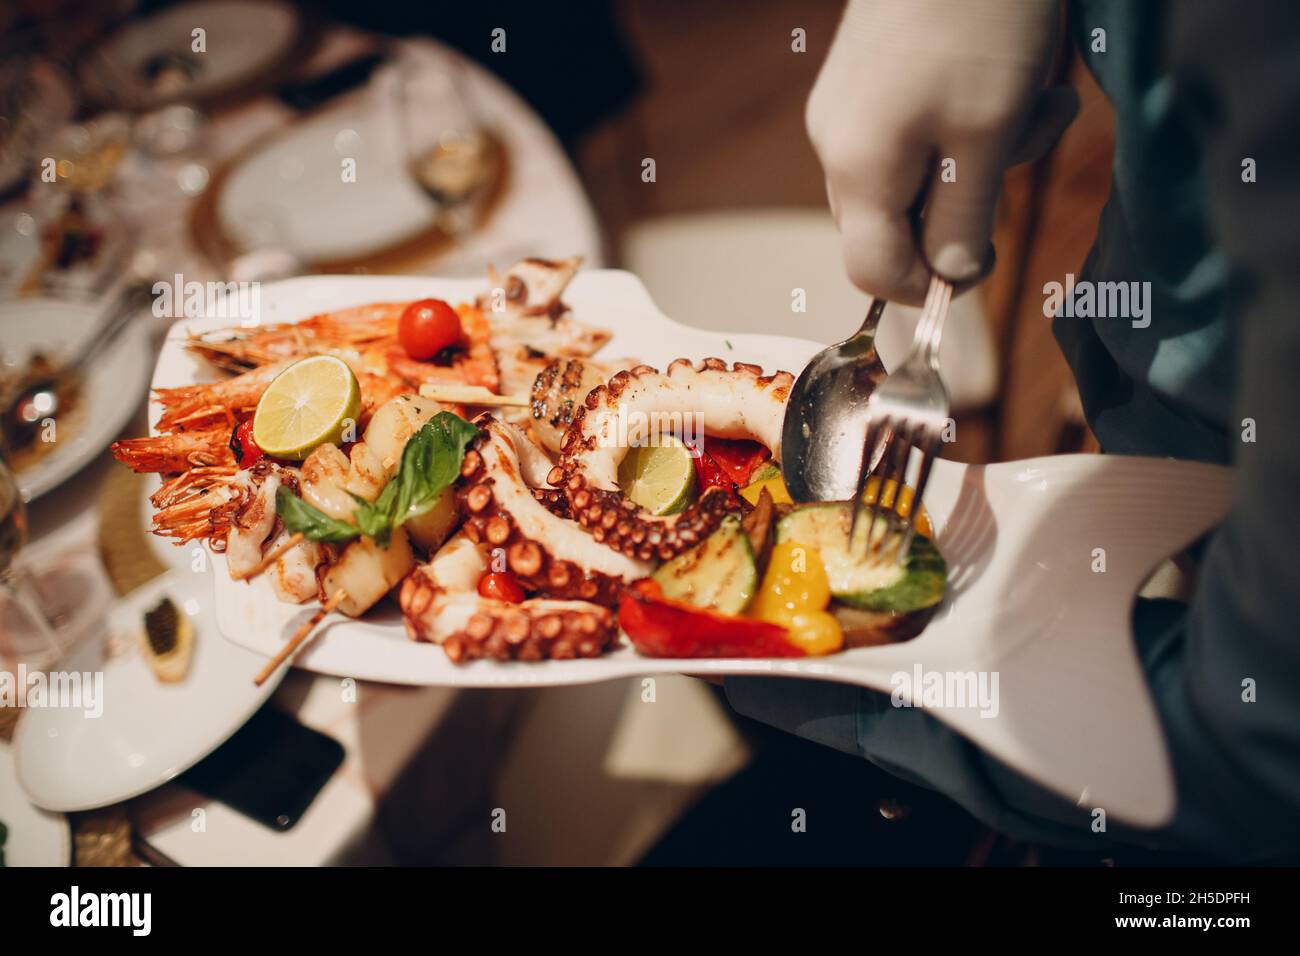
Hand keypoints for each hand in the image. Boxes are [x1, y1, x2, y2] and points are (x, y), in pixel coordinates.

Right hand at [807, 0, 1077, 302]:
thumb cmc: (980, 25)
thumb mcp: (988, 135)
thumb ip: (963, 221)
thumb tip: (951, 281)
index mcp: (858, 170)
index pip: (873, 272)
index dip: (928, 288)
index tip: (983, 265)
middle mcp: (836, 147)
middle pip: (893, 226)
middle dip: (965, 210)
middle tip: (1022, 149)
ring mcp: (846, 111)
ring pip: (912, 178)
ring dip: (980, 162)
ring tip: (1035, 104)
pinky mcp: (865, 81)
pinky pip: (912, 136)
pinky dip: (965, 126)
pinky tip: (1011, 80)